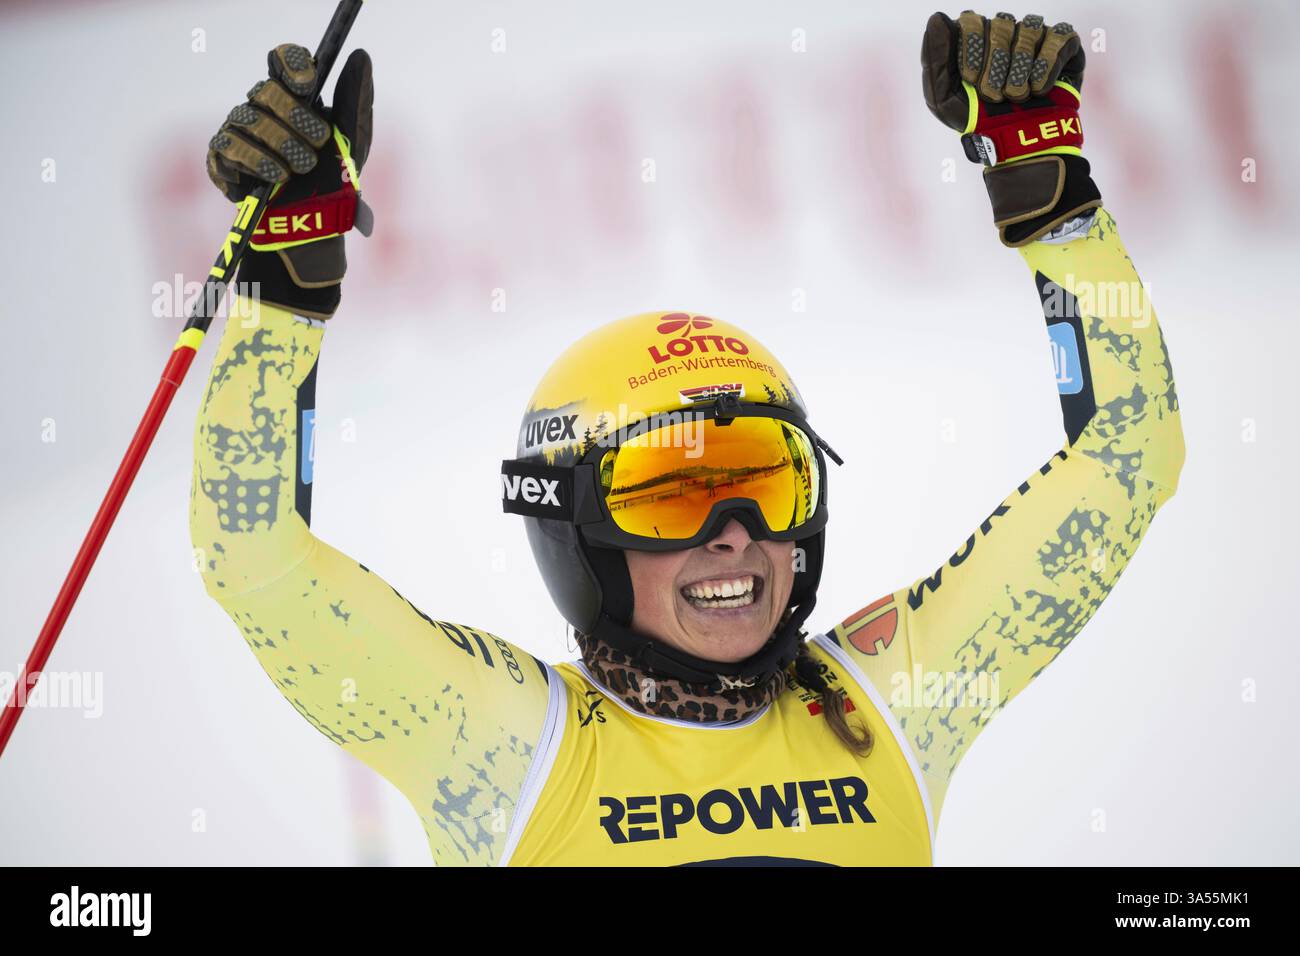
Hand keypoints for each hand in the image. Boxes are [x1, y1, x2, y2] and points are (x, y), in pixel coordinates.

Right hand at [206, 43, 373, 318]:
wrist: (314, 229)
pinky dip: (257, 162)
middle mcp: (262, 109)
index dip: (292, 64)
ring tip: (300, 169)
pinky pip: (229, 147)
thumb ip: (356, 99)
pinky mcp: (222, 160)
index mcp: (294, 98)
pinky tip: (276, 178)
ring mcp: (239, 132)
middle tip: (319, 143)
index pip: (283, 60)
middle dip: (297, 117)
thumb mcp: (354, 142)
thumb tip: (359, 55)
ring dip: (281, 144)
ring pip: (248, 118)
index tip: (309, 84)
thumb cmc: (334, 183)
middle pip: (266, 89)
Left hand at [920, 12, 1099, 245]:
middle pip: (1000, 23)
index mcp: (975, 38)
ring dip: (1019, 68)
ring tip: (1017, 95)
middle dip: (995, 65)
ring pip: (1029, 27)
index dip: (972, 49)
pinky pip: (1059, 37)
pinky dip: (1047, 65)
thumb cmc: (979, 121)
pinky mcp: (1065, 45)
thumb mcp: (943, 98)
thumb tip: (936, 17)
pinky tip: (1038, 88)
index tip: (972, 80)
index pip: (971, 20)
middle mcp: (1005, 30)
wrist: (1020, 143)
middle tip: (995, 95)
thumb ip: (935, 58)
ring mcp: (1035, 35)